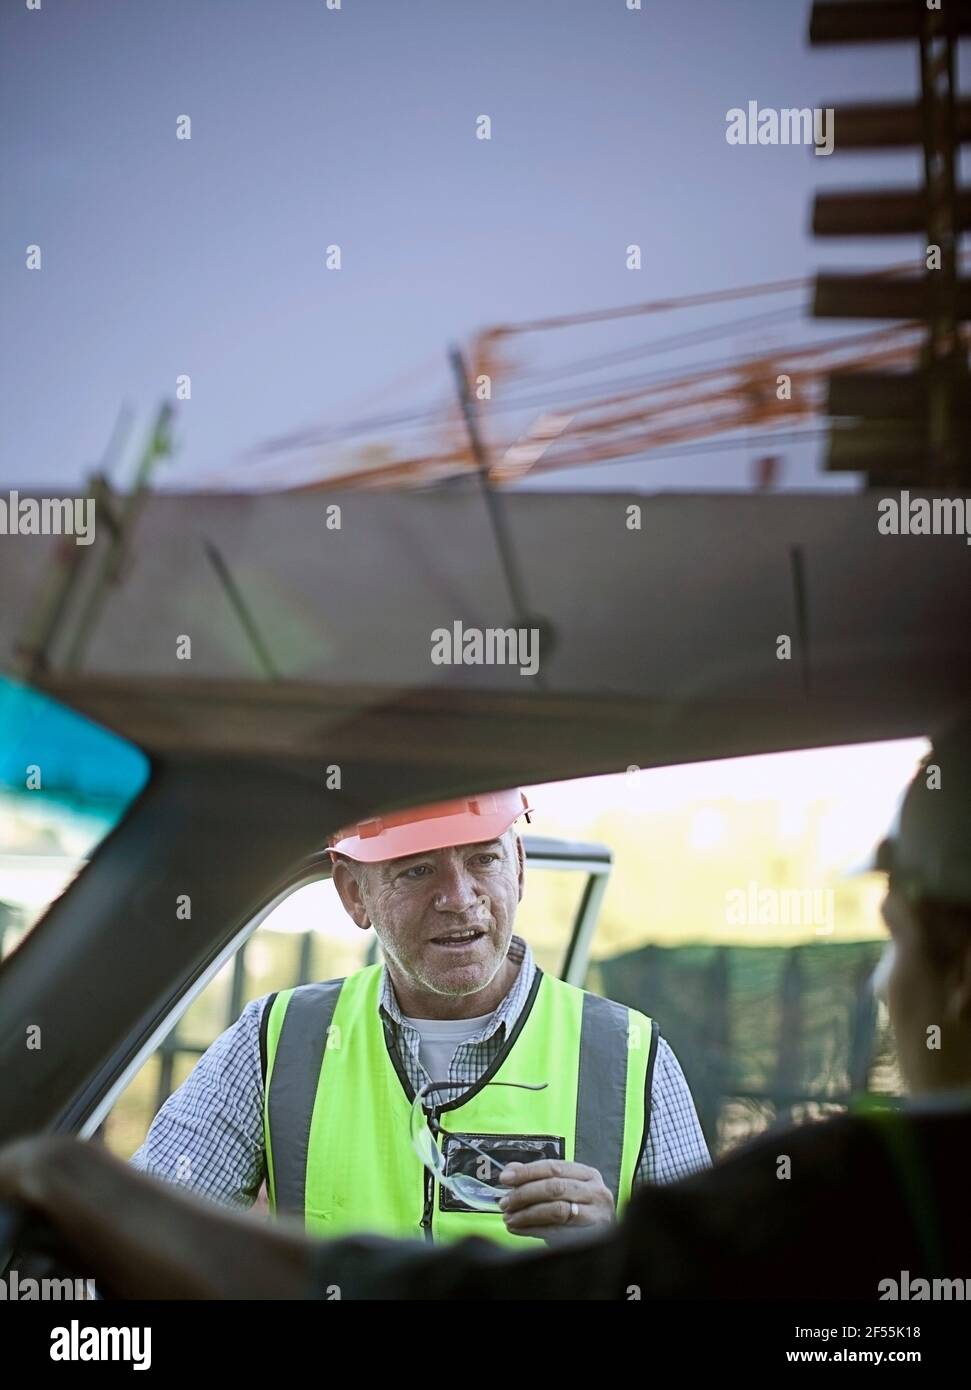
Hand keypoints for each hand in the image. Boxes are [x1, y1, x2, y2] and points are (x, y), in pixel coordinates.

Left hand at [497, 1159, 614, 1242]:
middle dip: (524, 1194)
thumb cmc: (582, 1210)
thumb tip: (510, 1170)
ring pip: (556, 1210)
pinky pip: (556, 1231)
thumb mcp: (564, 1188)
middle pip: (554, 1188)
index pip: (554, 1167)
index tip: (505, 1178)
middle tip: (504, 1201)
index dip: (527, 1171)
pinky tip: (517, 1229)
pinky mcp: (591, 1237)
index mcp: (588, 1174)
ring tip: (508, 1217)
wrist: (609, 1241)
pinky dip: (532, 1229)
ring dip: (526, 1213)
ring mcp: (596, 1215)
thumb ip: (539, 1177)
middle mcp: (596, 1192)